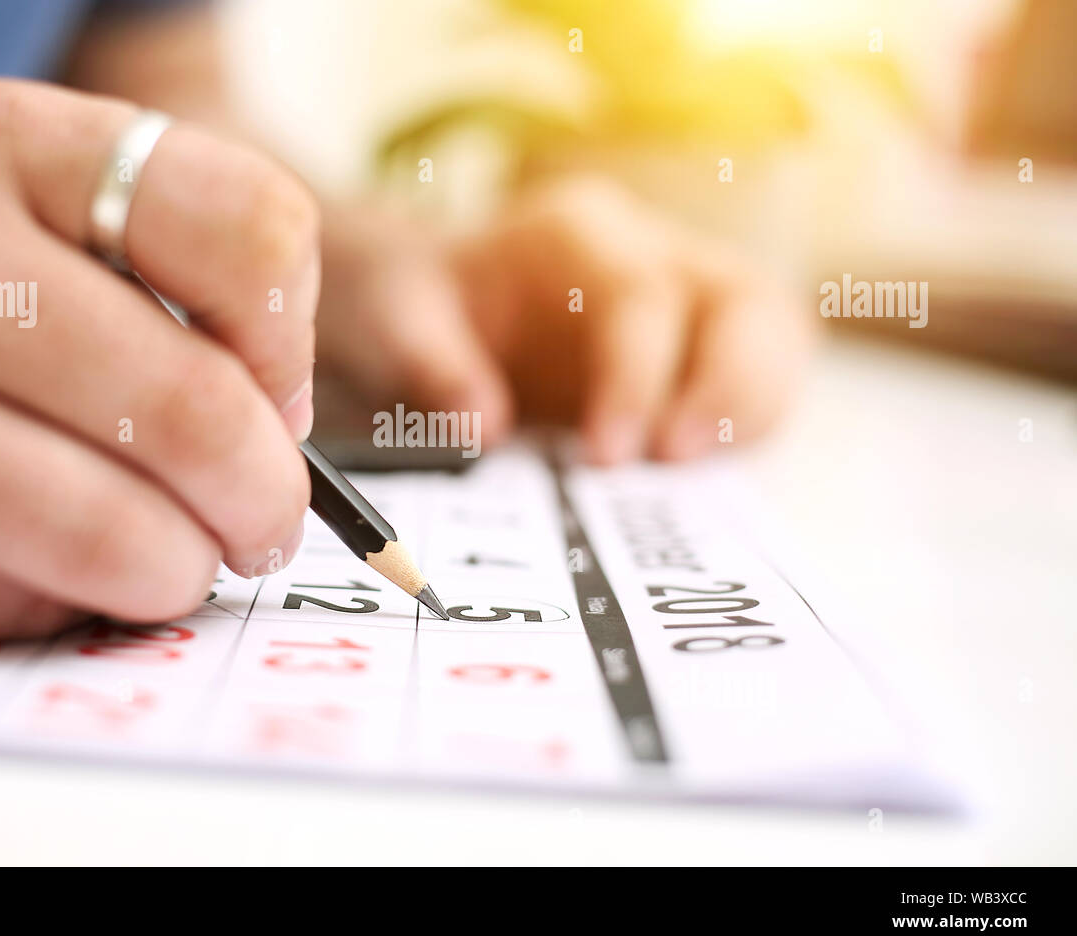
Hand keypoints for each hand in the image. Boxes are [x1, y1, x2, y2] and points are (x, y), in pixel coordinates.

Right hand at [0, 80, 318, 638]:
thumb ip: (174, 275)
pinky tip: (50, 553)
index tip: (270, 390)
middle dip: (265, 497)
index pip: (250, 230)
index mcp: (9, 144)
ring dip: (183, 568)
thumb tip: (281, 425)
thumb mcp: (36, 205)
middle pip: (198, 407)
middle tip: (260, 518)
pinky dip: (79, 598)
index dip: (288, 338)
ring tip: (174, 554)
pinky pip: (27, 597)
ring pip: (122, 533)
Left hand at [317, 176, 815, 462]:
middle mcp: (648, 247)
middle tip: (674, 462)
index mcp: (577, 232)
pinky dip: (750, 419)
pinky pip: (761, 371)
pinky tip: (704, 469)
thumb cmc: (417, 301)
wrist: (430, 295)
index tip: (608, 455)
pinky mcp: (701, 340)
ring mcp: (687, 288)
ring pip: (770, 329)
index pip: (640, 294)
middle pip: (741, 298)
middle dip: (724, 386)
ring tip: (699, 472)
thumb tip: (481, 427)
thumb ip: (433, 364)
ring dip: (751, 405)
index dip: (635, 378)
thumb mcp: (396, 319)